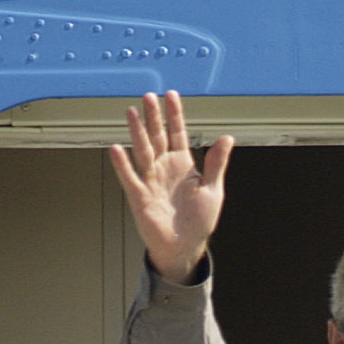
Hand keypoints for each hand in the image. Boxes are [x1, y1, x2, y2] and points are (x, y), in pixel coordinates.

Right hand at [109, 91, 233, 284]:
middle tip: (149, 96)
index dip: (174, 115)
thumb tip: (226, 138)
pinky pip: (130, 178)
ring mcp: (151, 181)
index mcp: (182, 164)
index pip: (177, 133)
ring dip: (137, 132)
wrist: (185, 247)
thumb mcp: (213, 190)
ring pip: (143, 151)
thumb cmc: (199, 221)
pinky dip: (123, 165)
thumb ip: (216, 163)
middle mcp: (164, 168)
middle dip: (153, 117)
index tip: (171, 95)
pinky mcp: (140, 197)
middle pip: (157, 136)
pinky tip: (117, 149)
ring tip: (132, 111)